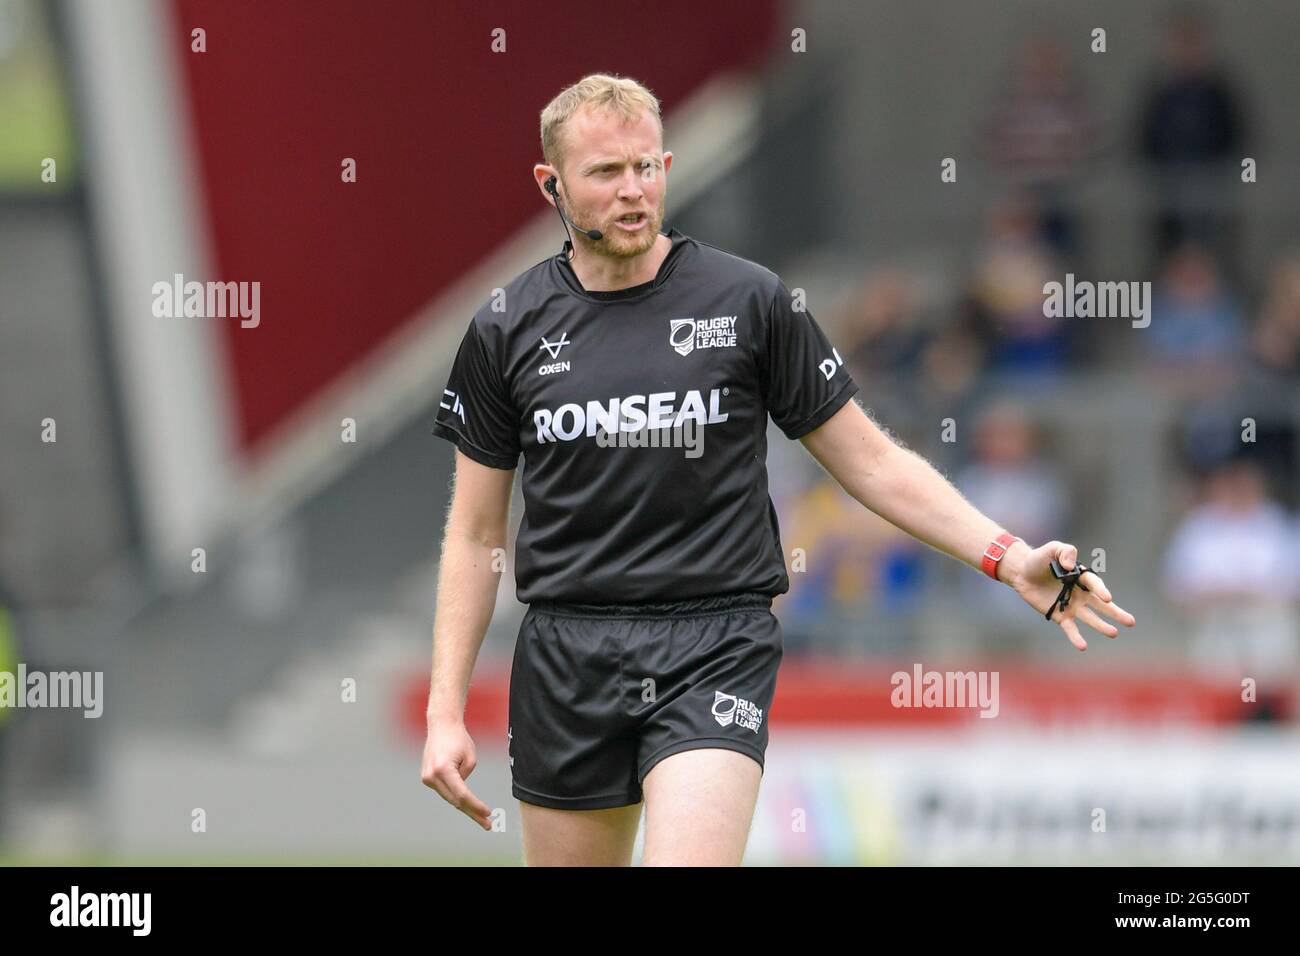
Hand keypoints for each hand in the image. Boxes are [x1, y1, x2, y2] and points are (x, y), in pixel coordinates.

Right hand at [421, 717, 492, 830]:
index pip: (462, 794)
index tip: (488, 813)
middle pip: (455, 800)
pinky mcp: (426, 778)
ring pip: (450, 797)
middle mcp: (432, 776)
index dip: (475, 806)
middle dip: (472, 812)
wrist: (442, 725)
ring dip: (465, 806)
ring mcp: (426, 778)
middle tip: (488, 824)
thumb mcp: (470, 758)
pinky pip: (445, 790)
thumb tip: (461, 792)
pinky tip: (469, 803)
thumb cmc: (459, 739)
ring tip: (481, 817)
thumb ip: (466, 777)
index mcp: (443, 769)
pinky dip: (456, 796)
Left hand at [1003, 540, 1135, 650]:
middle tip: (1130, 621)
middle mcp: (1081, 593)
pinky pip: (1070, 628)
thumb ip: (1064, 551)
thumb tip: (1070, 565)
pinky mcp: (1060, 616)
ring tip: (1114, 633)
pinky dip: (1076, 637)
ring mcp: (1072, 606)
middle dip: (1115, 613)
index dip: (1101, 590)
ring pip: (1090, 618)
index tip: (1108, 598)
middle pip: (1101, 605)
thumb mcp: (1052, 549)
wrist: (1022, 572)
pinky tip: (1083, 646)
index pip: (1095, 584)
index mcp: (1082, 577)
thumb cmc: (1039, 559)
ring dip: (1102, 626)